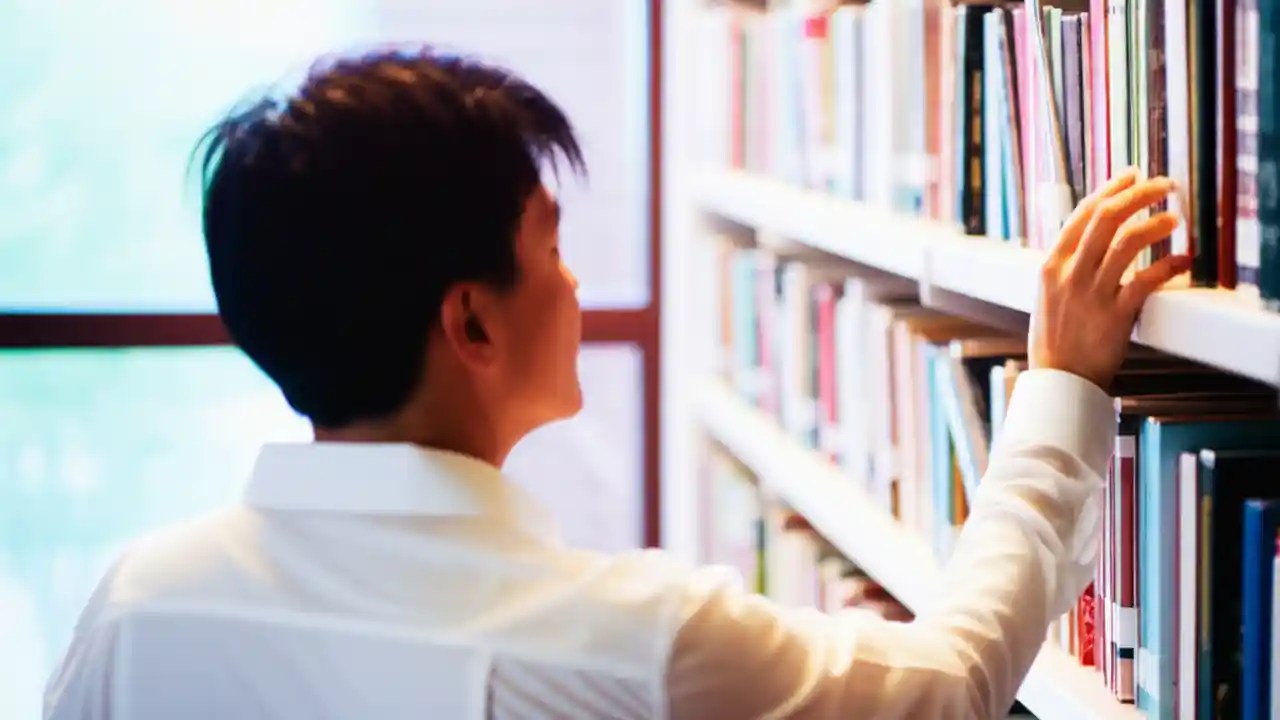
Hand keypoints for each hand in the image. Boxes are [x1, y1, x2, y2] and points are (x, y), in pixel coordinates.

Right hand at [1030, 170, 1189, 388]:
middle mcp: (1070, 274)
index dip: (1111, 189)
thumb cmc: (1056, 337)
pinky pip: (1147, 281)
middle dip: (1139, 194)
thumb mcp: (1049, 293)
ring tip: (1174, 219)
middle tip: (1164, 184)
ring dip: (1156, 224)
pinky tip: (1183, 260)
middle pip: (1107, 218)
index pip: (1082, 213)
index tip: (1132, 175)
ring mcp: (1092, 294)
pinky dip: (1169, 266)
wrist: (1059, 380)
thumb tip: (1093, 232)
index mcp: (1051, 265)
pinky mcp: (1115, 315)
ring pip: (1128, 242)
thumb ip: (1068, 263)